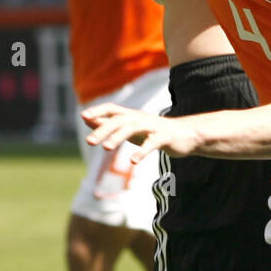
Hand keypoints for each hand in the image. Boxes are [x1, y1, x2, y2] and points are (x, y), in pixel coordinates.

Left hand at [81, 103, 198, 160]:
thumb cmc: (153, 132)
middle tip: (89, 142)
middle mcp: (141, 118)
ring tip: (106, 148)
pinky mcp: (165, 137)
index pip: (112, 108)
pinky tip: (133, 161)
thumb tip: (86, 118)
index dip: (98, 111)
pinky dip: (142, 151)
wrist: (187, 135)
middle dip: (104, 129)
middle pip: (119, 120)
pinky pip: (152, 143)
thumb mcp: (130, 128)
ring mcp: (153, 126)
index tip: (83, 116)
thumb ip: (109, 124)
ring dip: (118, 137)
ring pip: (133, 127)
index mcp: (132, 116)